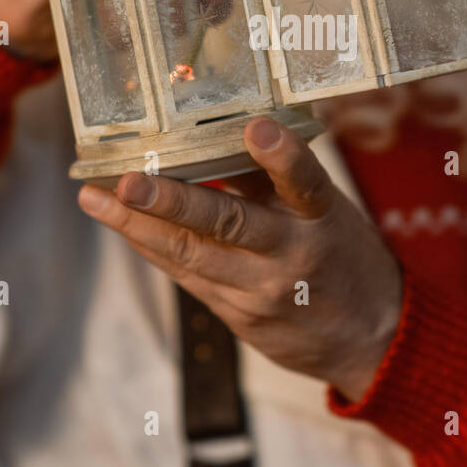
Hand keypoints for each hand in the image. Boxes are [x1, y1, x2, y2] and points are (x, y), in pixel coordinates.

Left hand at [77, 117, 403, 401]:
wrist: (371, 339)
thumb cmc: (344, 256)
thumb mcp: (328, 212)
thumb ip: (277, 179)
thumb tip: (230, 127)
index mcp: (323, 219)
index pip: (306, 182)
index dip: (282, 156)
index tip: (256, 128)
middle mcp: (292, 254)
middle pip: (230, 225)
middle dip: (172, 202)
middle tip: (126, 179)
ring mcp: (262, 290)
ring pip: (193, 255)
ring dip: (138, 226)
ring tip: (95, 198)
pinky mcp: (239, 315)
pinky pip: (188, 276)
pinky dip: (153, 247)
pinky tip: (121, 223)